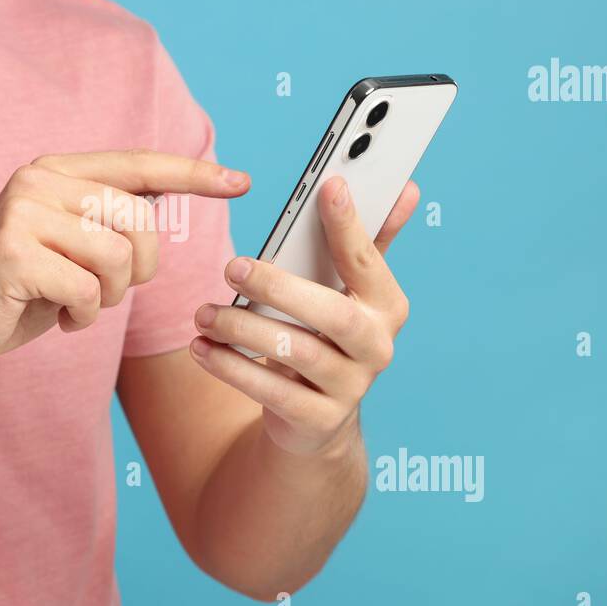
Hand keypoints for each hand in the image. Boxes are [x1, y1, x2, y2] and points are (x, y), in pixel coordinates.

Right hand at [0, 150, 249, 386]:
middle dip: (139, 269)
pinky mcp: (11, 253)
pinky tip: (57, 317)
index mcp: (56, 171)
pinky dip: (82, 316)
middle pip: (137, 219)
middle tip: (106, 292)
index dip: (192, 174)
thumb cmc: (22, 291)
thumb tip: (168, 197)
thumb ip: (110, 219)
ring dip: (108, 297)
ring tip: (77, 303)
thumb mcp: (73, 246)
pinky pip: (85, 289)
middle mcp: (38, 180)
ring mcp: (21, 213)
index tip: (242, 181)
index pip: (138, 164)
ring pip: (115, 257)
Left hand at [188, 176, 419, 456]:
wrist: (315, 418)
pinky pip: (271, 392)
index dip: (349, 224)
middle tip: (233, 265)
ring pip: (295, 352)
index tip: (328, 185)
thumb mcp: (346, 291)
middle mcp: (378, 346)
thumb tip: (404, 187)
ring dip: (242, 330)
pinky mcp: (318, 420)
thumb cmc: (326, 335)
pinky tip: (202, 349)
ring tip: (204, 314)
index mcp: (386, 305)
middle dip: (279, 287)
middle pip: (332, 314)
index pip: (367, 260)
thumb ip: (365, 242)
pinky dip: (231, 369)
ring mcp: (351, 387)